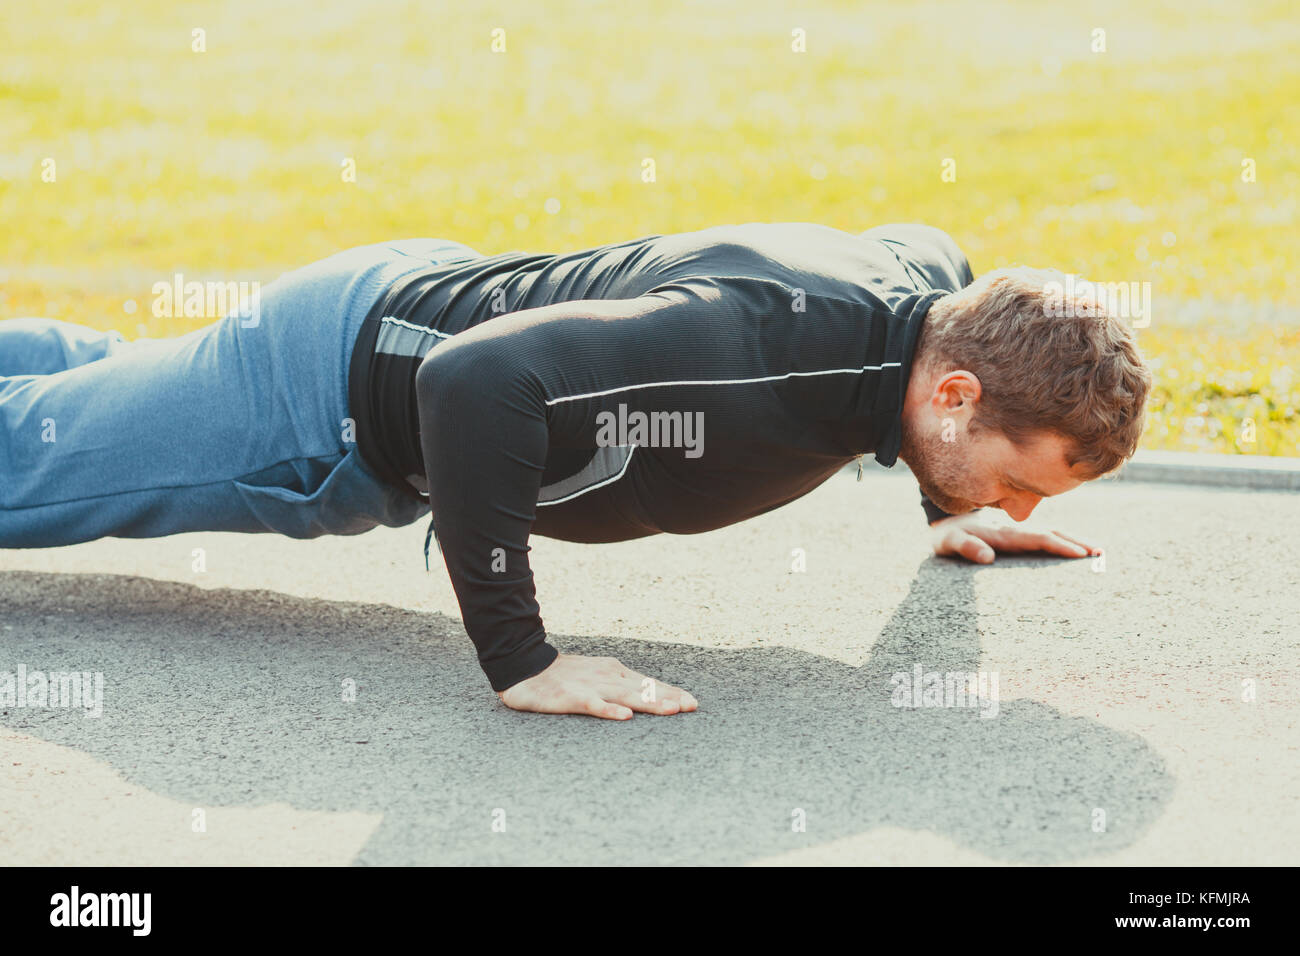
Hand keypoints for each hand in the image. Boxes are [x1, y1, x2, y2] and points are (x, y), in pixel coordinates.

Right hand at [496, 653, 699, 719]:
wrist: (525, 666)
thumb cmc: (564, 676)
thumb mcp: (598, 676)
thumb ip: (621, 685)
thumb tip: (650, 694)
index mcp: (615, 672)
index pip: (649, 684)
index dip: (671, 692)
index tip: (693, 703)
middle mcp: (608, 677)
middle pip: (643, 690)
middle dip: (669, 698)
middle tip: (692, 707)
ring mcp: (590, 686)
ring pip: (625, 696)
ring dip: (649, 703)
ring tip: (671, 710)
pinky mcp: (571, 696)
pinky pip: (593, 704)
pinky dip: (608, 710)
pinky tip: (624, 717)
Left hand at [930, 511, 1100, 564]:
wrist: (943, 520)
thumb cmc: (946, 536)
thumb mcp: (949, 543)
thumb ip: (965, 547)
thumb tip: (988, 557)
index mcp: (1003, 533)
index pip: (1037, 538)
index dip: (1059, 546)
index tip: (1081, 554)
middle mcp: (1016, 529)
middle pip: (1053, 533)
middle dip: (1078, 542)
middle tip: (1102, 553)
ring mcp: (1019, 530)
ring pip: (1053, 533)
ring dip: (1076, 540)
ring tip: (1099, 551)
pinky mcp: (1019, 534)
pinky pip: (1046, 536)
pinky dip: (1065, 541)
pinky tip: (1077, 549)